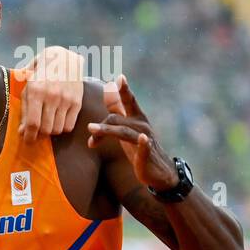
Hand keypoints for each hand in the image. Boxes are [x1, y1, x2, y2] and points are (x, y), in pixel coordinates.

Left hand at [17, 46, 84, 140]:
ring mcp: (66, 99)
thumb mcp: (27, 88)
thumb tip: (22, 132)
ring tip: (47, 125)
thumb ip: (25, 110)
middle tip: (37, 133)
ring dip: (51, 132)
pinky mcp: (77, 101)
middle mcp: (51, 96)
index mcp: (35, 92)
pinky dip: (63, 128)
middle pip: (46, 129)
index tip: (28, 140)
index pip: (33, 123)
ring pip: (58, 129)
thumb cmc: (40, 74)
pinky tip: (58, 121)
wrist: (63, 59)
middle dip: (39, 135)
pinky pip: (70, 125)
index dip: (29, 137)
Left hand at [87, 75, 178, 191]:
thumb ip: (117, 114)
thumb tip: (108, 92)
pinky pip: (144, 146)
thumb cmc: (139, 150)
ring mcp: (146, 139)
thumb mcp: (126, 130)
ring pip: (123, 131)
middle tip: (90, 139)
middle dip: (100, 127)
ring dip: (107, 130)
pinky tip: (142, 138)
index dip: (124, 90)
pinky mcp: (148, 154)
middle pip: (116, 119)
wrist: (159, 173)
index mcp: (137, 119)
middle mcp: (142, 126)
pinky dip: (143, 142)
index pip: (129, 101)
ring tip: (92, 130)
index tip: (119, 77)